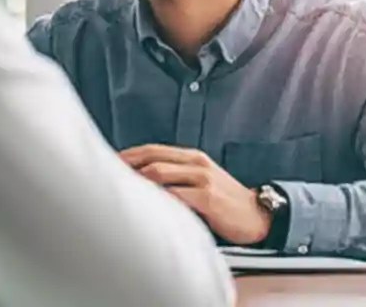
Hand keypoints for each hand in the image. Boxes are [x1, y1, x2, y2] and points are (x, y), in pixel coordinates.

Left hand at [119, 144, 271, 245]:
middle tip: (107, 177)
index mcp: (192, 157)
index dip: (129, 154)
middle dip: (127, 167)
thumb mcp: (202, 179)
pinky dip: (159, 199)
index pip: (153, 149)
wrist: (258, 215)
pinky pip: (177, 196)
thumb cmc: (226, 201)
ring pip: (161, 174)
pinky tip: (146, 206)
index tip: (110, 163)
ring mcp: (202, 180)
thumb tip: (144, 180)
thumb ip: (178, 175)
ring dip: (138, 182)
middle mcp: (196, 163)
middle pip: (153, 158)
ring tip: (121, 191)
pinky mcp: (208, 199)